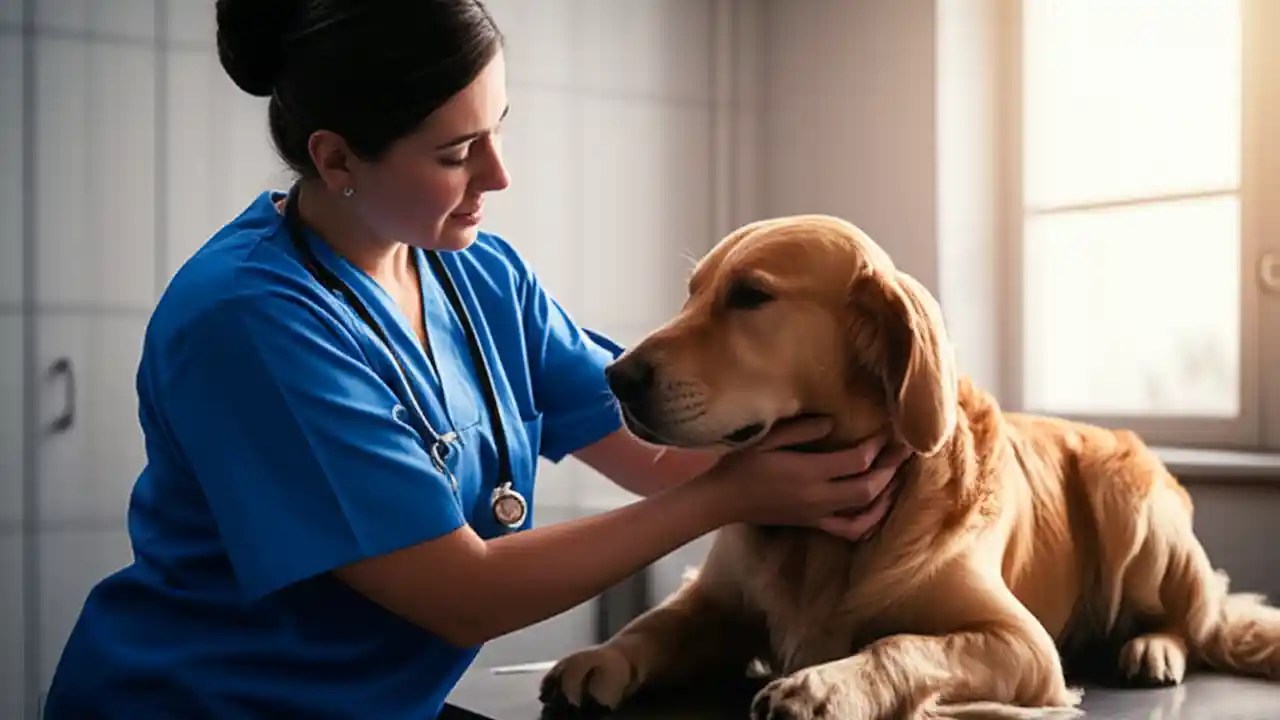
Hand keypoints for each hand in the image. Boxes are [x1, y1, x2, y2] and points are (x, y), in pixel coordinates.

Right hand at [700, 418, 909, 536]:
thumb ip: (801, 429)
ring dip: (886, 494)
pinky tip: (879, 507)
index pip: (856, 461)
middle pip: (868, 487)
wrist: (722, 500)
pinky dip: (870, 521)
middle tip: (905, 450)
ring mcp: (817, 514)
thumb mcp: (766, 438)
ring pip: (865, 510)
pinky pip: (850, 529)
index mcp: (807, 472)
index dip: (877, 447)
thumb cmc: (741, 464)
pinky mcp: (813, 524)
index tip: (887, 431)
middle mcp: (818, 496)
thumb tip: (832, 423)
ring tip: (897, 475)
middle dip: (891, 468)